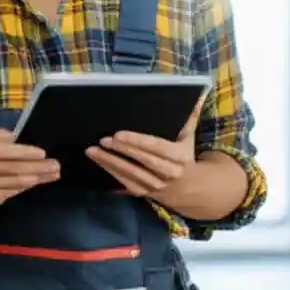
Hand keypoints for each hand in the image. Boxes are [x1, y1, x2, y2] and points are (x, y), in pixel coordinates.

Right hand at [0, 129, 59, 206]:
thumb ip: (1, 137)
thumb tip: (18, 140)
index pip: (1, 150)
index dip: (23, 152)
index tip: (42, 153)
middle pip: (11, 168)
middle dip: (36, 167)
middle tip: (55, 165)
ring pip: (14, 182)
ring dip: (36, 178)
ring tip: (53, 174)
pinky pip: (12, 192)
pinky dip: (27, 187)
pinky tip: (38, 181)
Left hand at [85, 97, 203, 198]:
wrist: (189, 189)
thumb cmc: (184, 157)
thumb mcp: (188, 138)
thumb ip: (188, 118)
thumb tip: (196, 94)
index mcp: (179, 157)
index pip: (156, 148)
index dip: (137, 141)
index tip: (118, 134)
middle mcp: (168, 173)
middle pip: (142, 162)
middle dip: (121, 151)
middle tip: (102, 140)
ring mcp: (155, 187)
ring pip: (130, 175)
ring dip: (110, 163)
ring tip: (92, 151)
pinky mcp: (143, 194)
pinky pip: (125, 185)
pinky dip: (111, 175)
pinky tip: (98, 163)